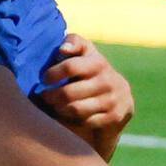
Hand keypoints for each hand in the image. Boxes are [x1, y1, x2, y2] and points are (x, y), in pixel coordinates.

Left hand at [40, 34, 133, 160]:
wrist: (120, 98)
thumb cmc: (92, 71)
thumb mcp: (85, 53)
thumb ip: (74, 43)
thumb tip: (63, 49)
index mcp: (98, 62)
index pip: (70, 67)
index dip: (52, 74)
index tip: (45, 79)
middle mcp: (107, 80)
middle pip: (68, 93)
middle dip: (51, 96)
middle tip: (45, 96)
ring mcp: (112, 100)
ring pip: (75, 109)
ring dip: (60, 109)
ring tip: (55, 105)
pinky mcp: (114, 117)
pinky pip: (85, 122)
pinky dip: (73, 121)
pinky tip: (69, 115)